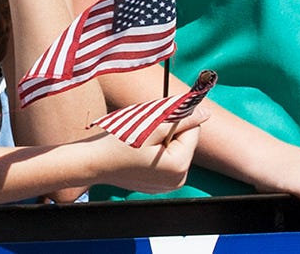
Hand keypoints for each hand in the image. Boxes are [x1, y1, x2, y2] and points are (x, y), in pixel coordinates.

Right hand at [92, 106, 207, 193]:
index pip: (193, 131)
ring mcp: (169, 186)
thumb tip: (205, 113)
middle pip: (185, 142)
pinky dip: (157, 153)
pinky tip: (139, 153)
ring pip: (176, 151)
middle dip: (170, 131)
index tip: (159, 116)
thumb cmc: (119, 143)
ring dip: (163, 141)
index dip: (178, 119)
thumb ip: (181, 119)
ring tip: (141, 142)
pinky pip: (167, 162)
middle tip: (146, 130)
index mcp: (179, 165)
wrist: (93, 164)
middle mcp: (178, 181)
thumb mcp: (151, 126)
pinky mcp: (160, 186)